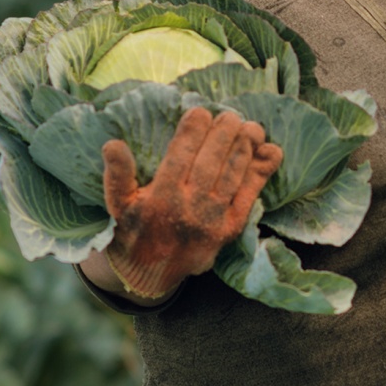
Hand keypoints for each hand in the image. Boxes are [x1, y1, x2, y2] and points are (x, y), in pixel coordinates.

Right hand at [101, 107, 283, 298]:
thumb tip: (112, 144)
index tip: (199, 112)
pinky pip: (249, 196)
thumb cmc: (134, 229)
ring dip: (245, 148)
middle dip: (224, 134)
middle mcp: (189, 207)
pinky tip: (272, 152)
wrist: (152, 273)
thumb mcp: (118, 204)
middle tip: (229, 115)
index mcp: (161, 197)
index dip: (193, 130)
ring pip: (232, 175)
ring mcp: (213, 219)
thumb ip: (117, 174)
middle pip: (211, 162)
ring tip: (252, 127)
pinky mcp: (231, 228)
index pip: (180, 155)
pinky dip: (261, 173)